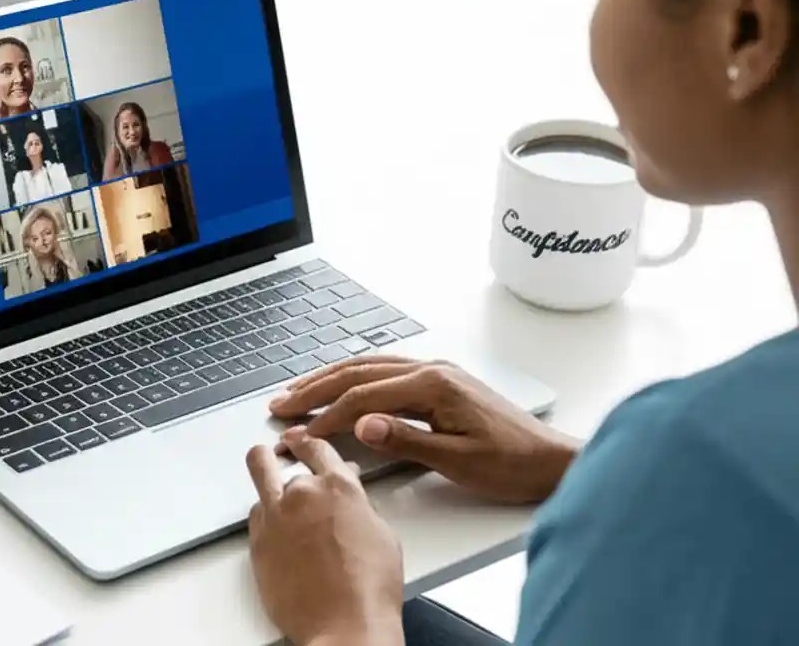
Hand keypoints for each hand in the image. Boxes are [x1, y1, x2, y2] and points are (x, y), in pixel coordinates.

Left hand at [247, 430, 404, 645]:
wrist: (344, 626)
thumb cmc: (369, 588)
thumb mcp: (381, 534)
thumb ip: (358, 507)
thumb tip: (350, 503)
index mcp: (338, 487)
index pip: (316, 447)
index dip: (307, 441)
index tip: (301, 439)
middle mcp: (302, 495)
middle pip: (276, 458)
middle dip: (279, 455)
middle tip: (278, 453)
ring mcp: (275, 517)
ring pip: (260, 481)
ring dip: (266, 481)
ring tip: (269, 480)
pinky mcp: (257, 543)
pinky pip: (255, 518)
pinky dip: (264, 516)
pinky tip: (274, 526)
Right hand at [270, 356, 579, 504]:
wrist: (551, 461)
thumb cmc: (511, 465)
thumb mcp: (458, 461)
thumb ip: (407, 441)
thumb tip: (362, 425)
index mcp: (434, 385)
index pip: (363, 398)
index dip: (326, 418)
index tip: (298, 434)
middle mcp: (431, 370)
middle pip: (358, 374)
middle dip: (315, 389)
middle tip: (280, 405)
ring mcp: (435, 372)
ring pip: (368, 367)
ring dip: (329, 379)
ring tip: (297, 392)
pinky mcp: (439, 381)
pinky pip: (384, 371)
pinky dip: (353, 377)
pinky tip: (339, 384)